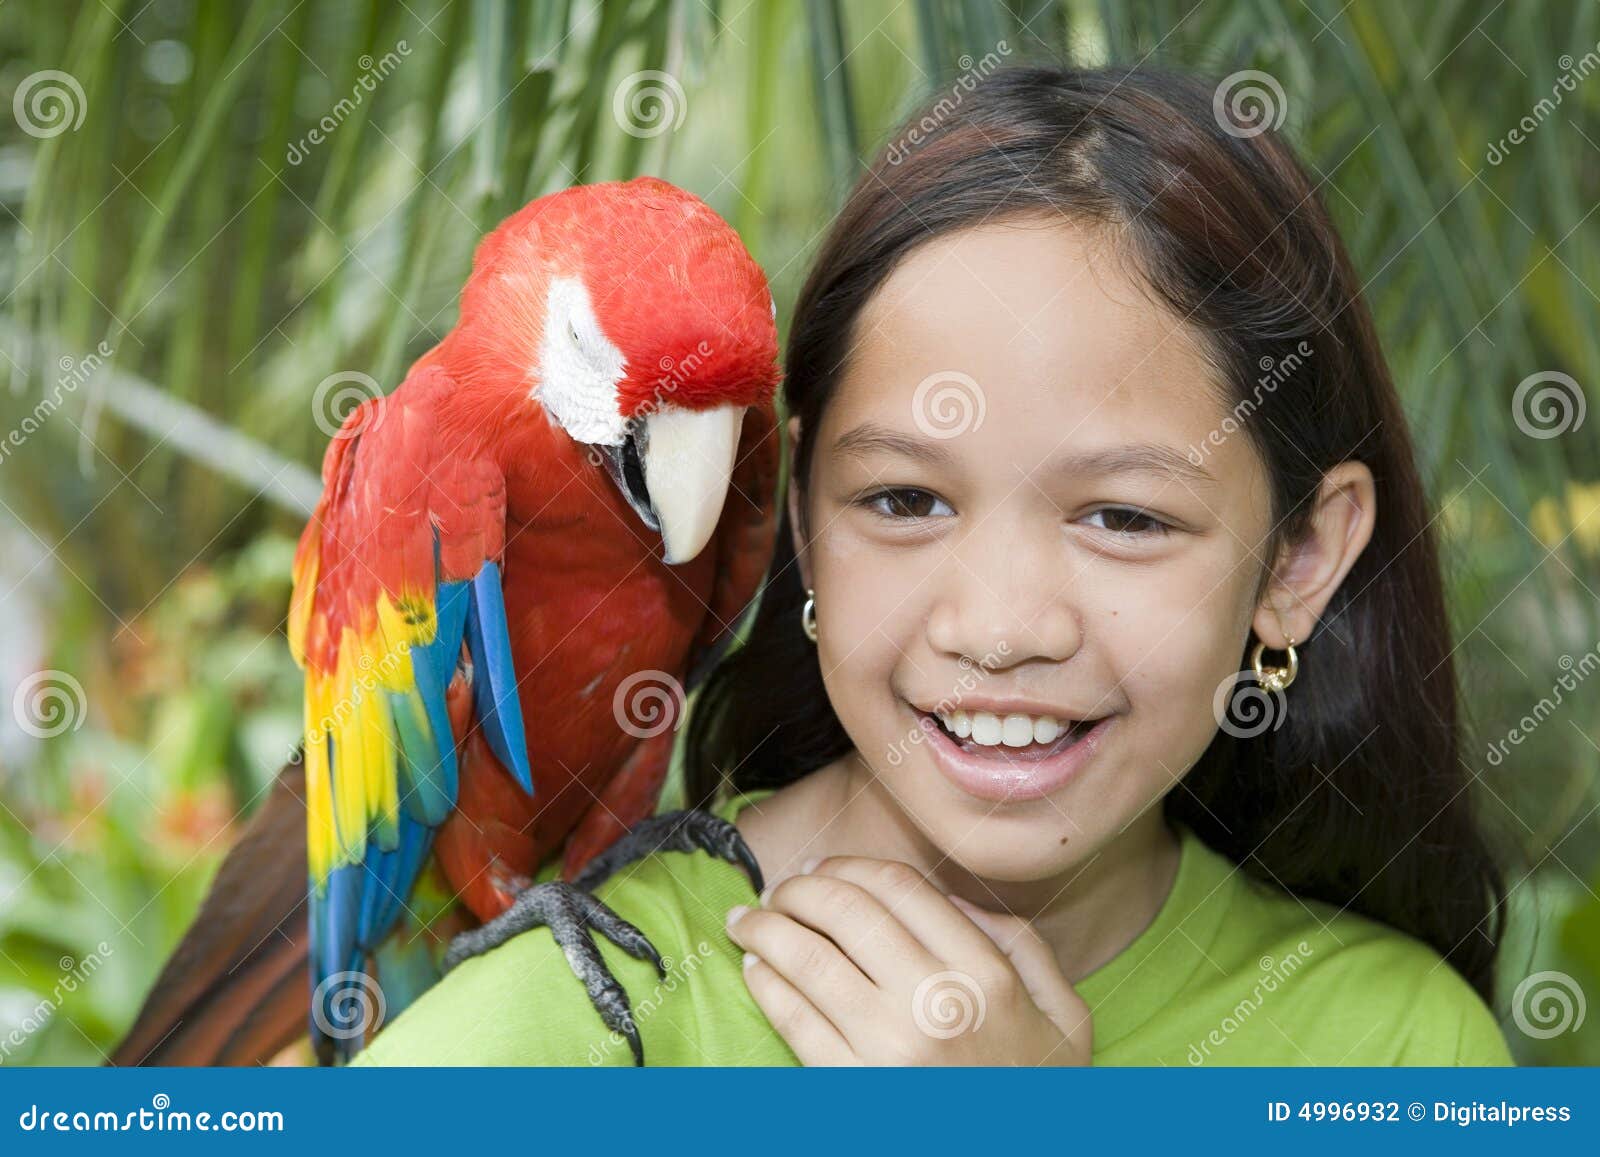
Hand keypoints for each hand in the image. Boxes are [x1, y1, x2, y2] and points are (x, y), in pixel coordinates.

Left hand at [725, 855, 1091, 1065]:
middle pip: (844, 912)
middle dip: (799, 888)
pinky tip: (755, 970)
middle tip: (780, 888)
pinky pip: (794, 1023)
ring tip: (747, 920)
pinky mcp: (851, 1091)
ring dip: (766, 930)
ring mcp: (888, 1051)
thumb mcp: (1061, 1011)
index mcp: (984, 975)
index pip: (898, 888)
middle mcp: (933, 1004)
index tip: (823, 865)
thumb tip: (949, 897)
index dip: (848, 865)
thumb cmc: (1039, 1090)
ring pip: (809, 960)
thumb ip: (1018, 942)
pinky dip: (765, 985)